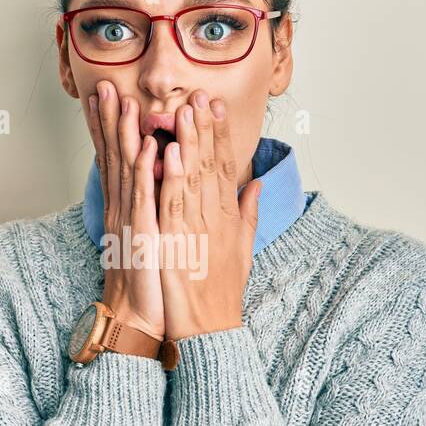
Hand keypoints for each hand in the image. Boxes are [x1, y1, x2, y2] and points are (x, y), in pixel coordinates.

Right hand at [84, 79, 164, 338]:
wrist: (140, 317)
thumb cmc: (150, 281)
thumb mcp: (152, 237)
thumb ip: (154, 208)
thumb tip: (159, 187)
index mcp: (128, 207)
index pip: (117, 159)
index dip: (111, 127)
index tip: (108, 97)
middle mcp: (123, 208)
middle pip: (113, 155)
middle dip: (108, 119)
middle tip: (102, 85)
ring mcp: (131, 219)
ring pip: (125, 168)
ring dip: (123, 133)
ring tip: (121, 101)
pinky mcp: (143, 233)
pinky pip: (144, 196)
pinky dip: (145, 169)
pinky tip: (147, 145)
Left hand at [157, 90, 261, 340]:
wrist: (208, 330)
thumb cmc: (220, 292)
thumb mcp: (241, 249)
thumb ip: (247, 214)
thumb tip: (255, 185)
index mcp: (228, 218)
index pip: (225, 168)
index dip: (220, 136)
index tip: (214, 106)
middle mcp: (216, 220)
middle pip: (211, 166)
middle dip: (205, 129)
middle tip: (200, 94)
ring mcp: (198, 231)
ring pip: (194, 179)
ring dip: (189, 142)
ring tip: (185, 111)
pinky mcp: (179, 245)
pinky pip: (174, 206)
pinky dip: (173, 178)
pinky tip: (170, 152)